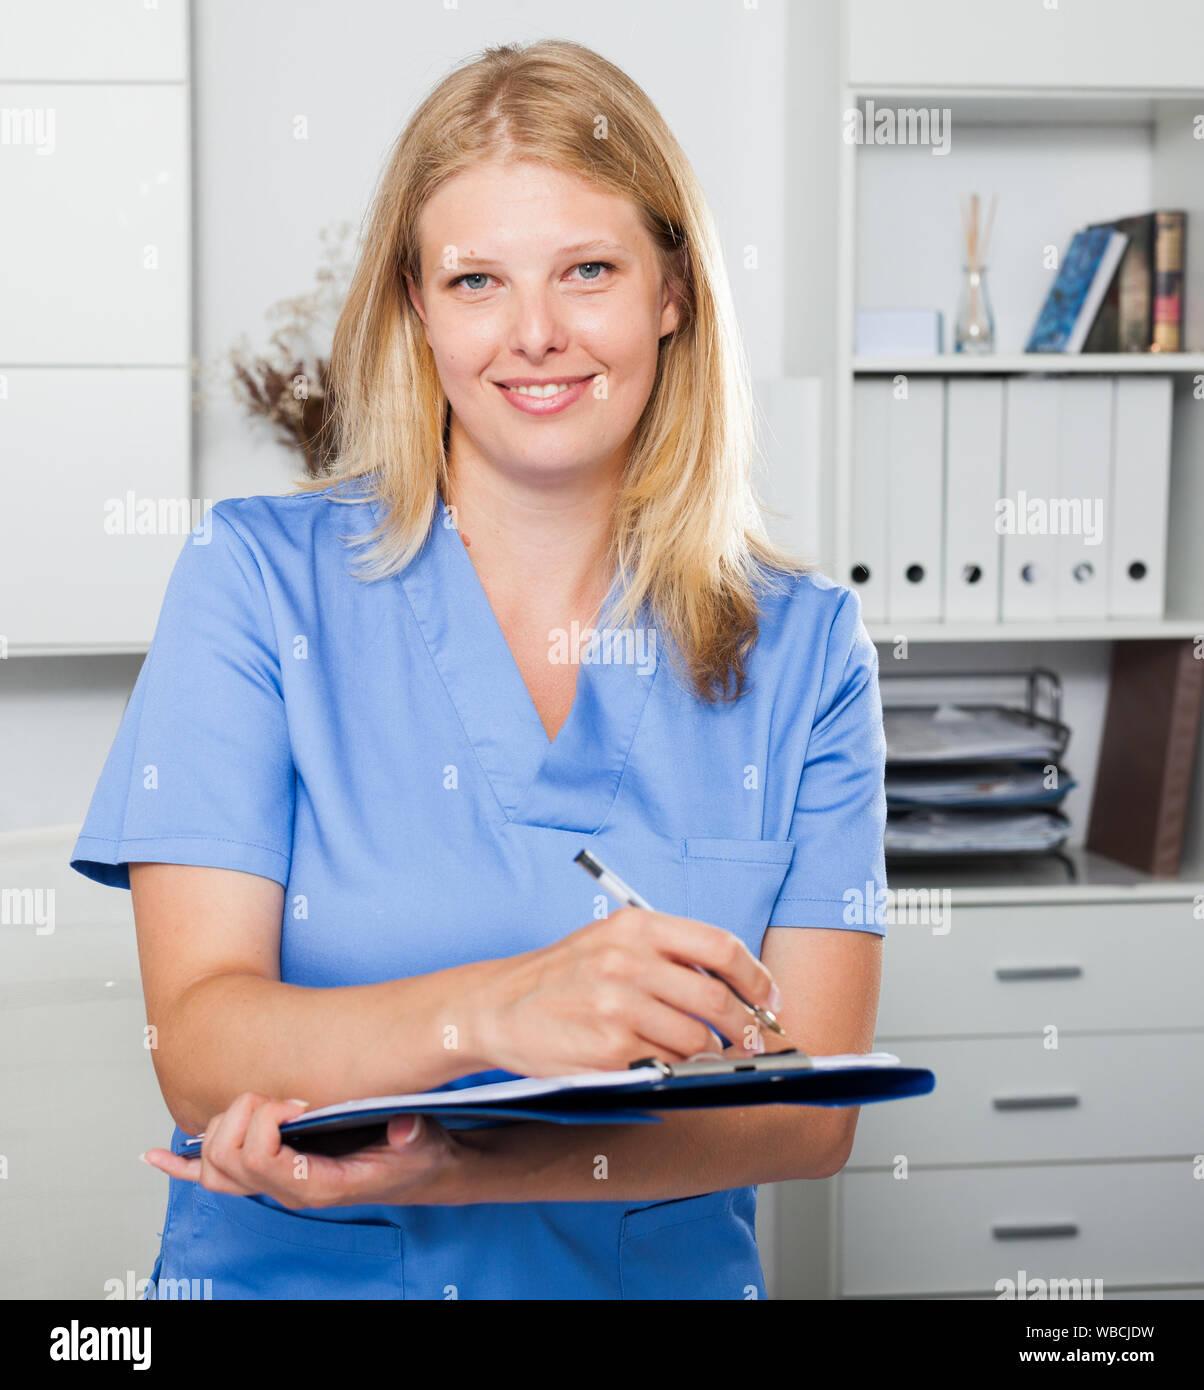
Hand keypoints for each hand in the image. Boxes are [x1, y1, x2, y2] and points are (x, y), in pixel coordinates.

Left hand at [141, 1092, 460, 1207]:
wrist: (417, 1170)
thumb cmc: (413, 1156)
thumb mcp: (422, 1141)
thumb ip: (412, 1134)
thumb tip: (403, 1127)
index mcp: (314, 1186)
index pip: (257, 1159)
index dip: (265, 1122)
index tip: (297, 1101)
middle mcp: (285, 1189)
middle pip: (223, 1160)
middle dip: (241, 1116)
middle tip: (276, 1097)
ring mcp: (273, 1184)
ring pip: (212, 1166)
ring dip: (221, 1128)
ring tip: (253, 1104)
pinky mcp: (270, 1175)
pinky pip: (212, 1178)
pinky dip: (179, 1167)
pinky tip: (158, 1156)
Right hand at [467, 907, 783, 1076]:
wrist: (497, 1006)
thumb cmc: (562, 976)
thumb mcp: (611, 940)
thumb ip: (667, 952)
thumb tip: (734, 984)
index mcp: (636, 927)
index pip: (720, 947)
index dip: (755, 977)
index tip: (768, 998)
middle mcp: (628, 962)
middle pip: (717, 1000)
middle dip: (745, 1027)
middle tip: (753, 1040)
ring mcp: (618, 1007)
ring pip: (696, 1041)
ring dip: (710, 1055)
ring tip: (706, 1057)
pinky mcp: (607, 1049)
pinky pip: (665, 1066)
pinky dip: (674, 1070)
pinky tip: (666, 1065)